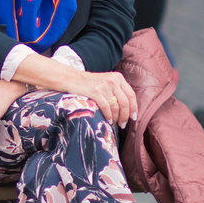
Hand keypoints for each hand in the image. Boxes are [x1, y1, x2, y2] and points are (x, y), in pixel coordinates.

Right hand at [8, 53, 138, 125]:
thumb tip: (126, 107)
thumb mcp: (104, 83)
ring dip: (118, 117)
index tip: (134, 117)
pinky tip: (108, 120)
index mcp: (117, 77)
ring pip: (117, 106)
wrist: (69, 79)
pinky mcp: (96, 91)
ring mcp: (104, 85)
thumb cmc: (86, 84)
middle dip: (127, 115)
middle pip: (126, 102)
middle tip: (124, 124)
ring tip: (115, 124)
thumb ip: (115, 91)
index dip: (134, 107)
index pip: (131, 94)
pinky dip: (109, 116)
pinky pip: (107, 107)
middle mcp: (113, 80)